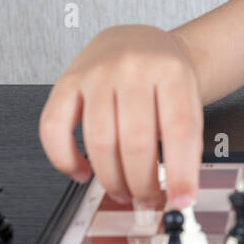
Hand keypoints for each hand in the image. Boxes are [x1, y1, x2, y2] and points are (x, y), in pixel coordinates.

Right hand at [38, 24, 202, 209]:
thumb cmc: (163, 76)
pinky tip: (82, 172)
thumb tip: (178, 193)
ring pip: (99, 140)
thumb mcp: (188, 99)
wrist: (139, 41)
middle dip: (143, 184)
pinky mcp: (67, 81)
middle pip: (137, 140)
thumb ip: (185, 143)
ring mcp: (96, 73)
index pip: (180, 129)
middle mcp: (131, 68)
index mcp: (171, 72)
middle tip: (148, 201)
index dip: (181, 173)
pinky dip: (64, 159)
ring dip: (111, 179)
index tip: (181, 201)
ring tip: (123, 192)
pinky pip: (54, 127)